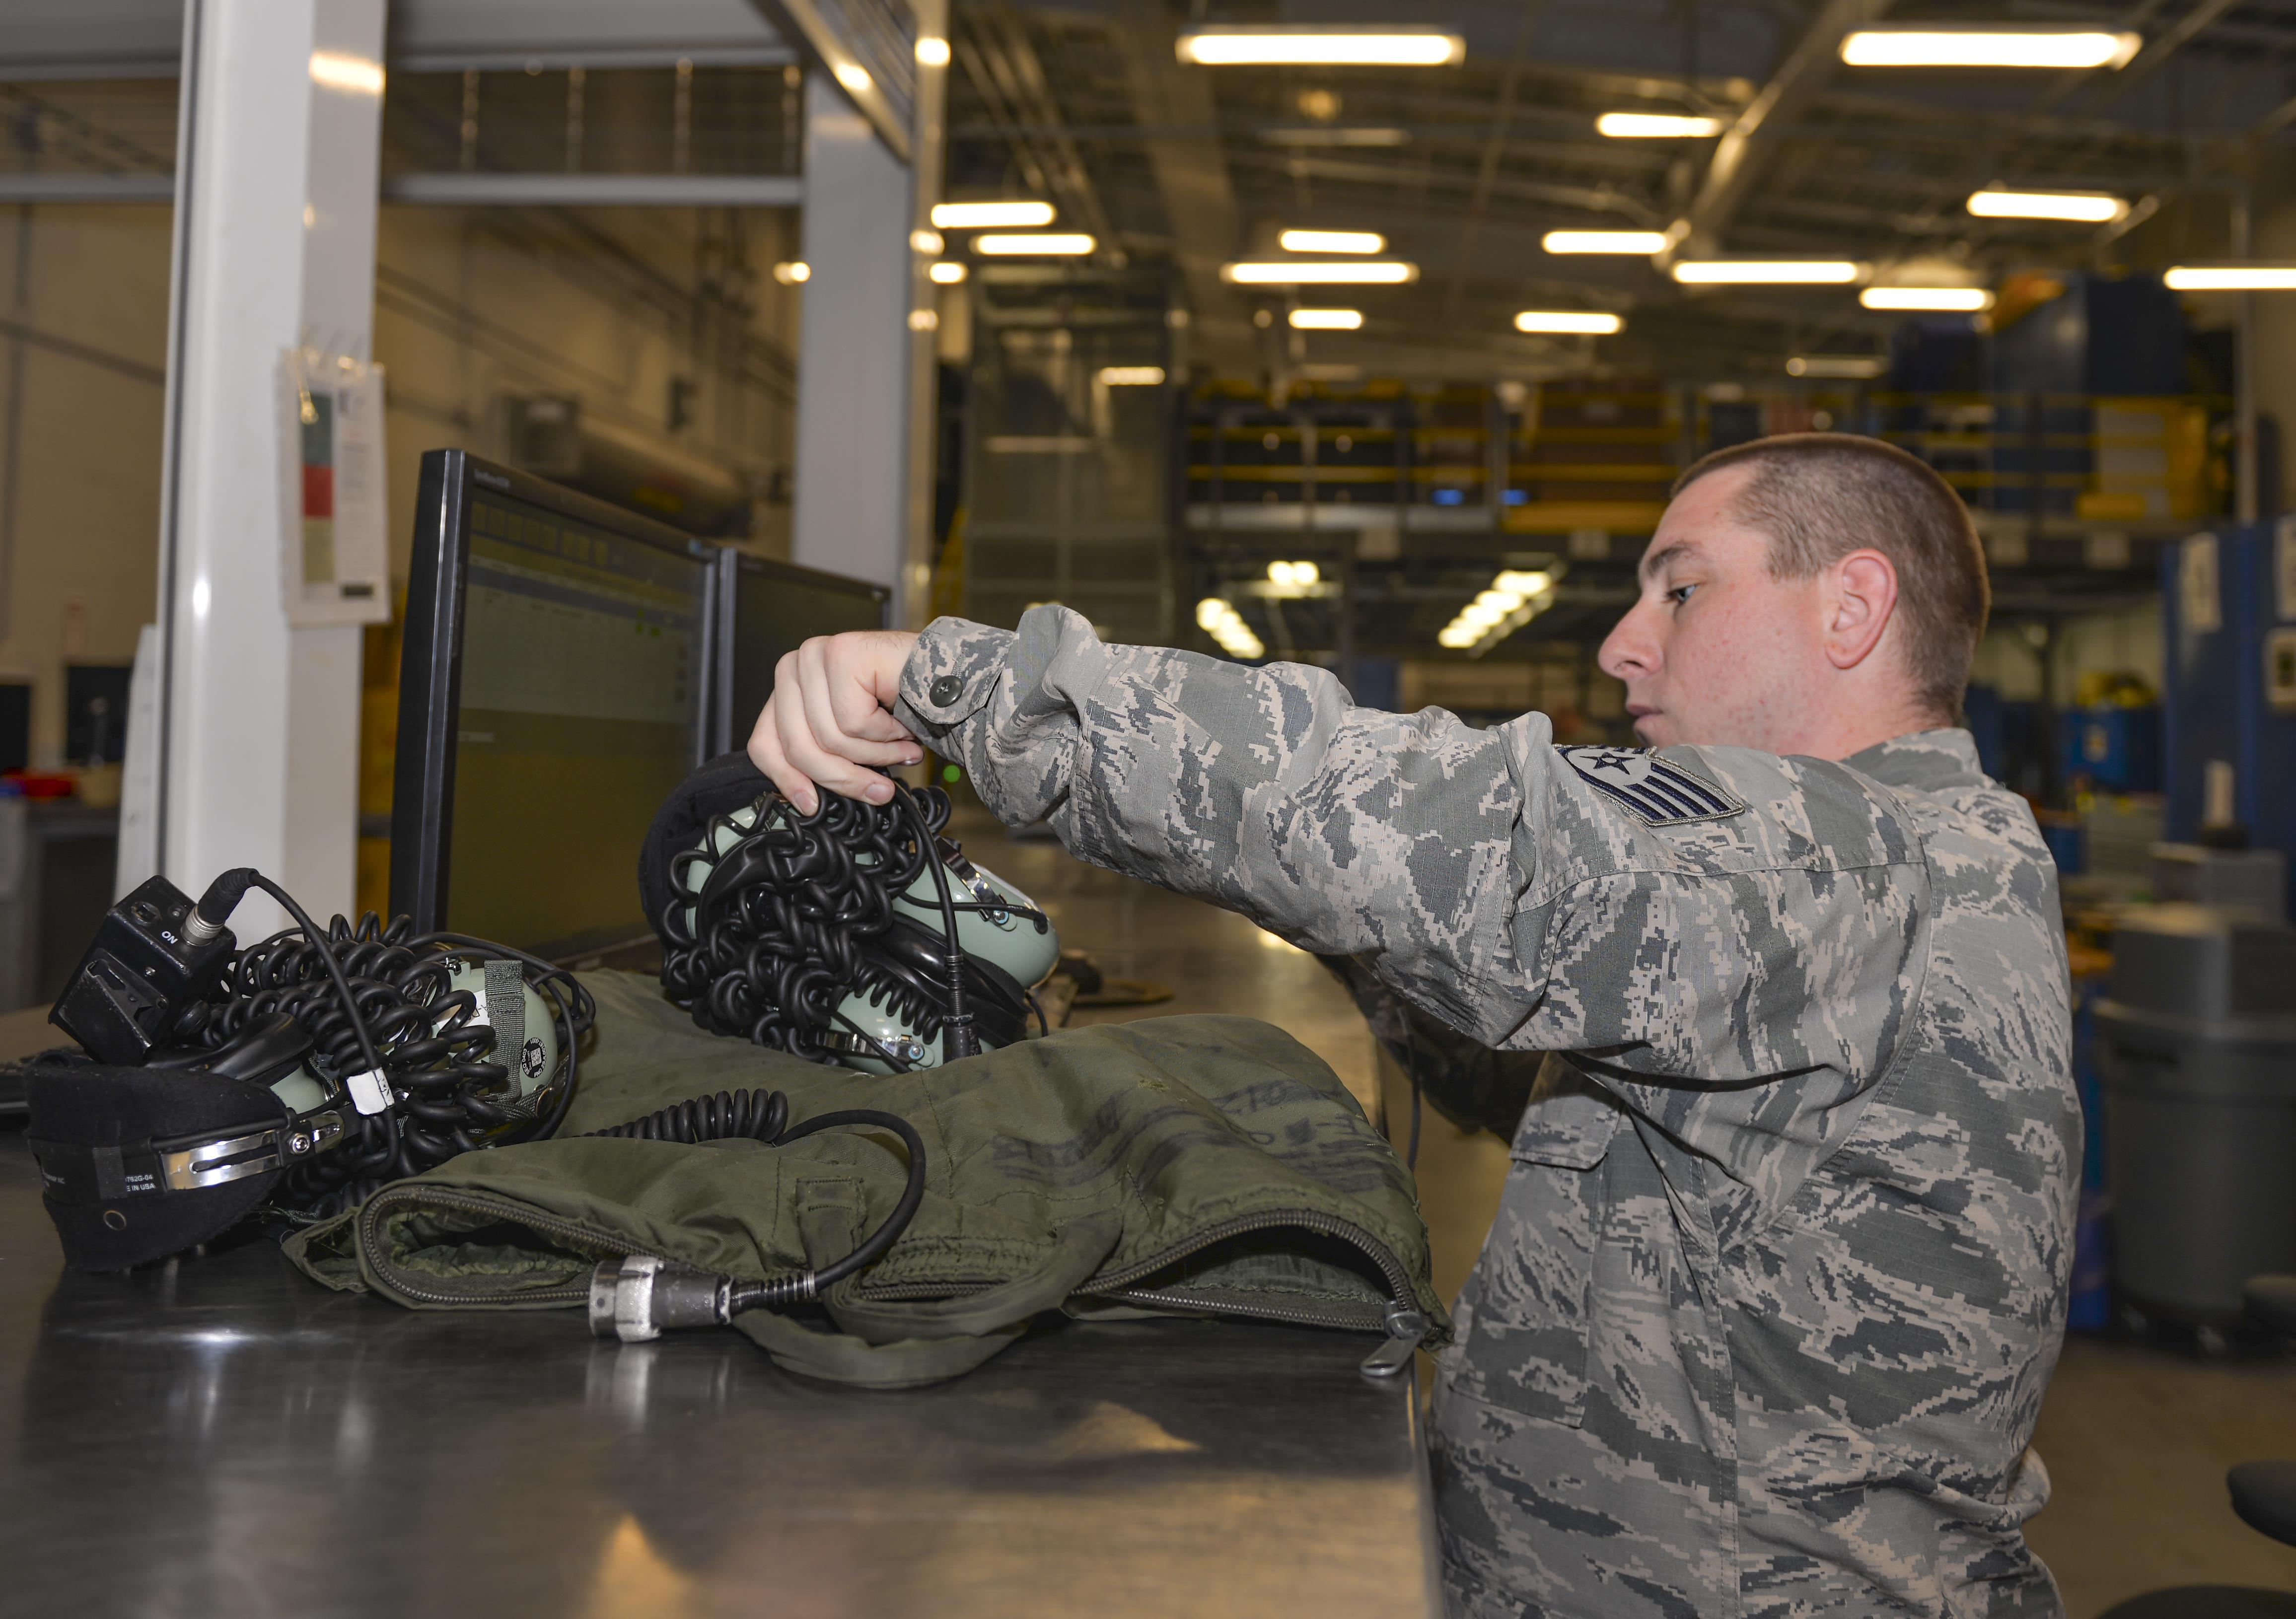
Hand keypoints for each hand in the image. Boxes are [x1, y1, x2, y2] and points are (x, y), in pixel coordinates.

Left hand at [747, 630, 922, 811]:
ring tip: (901, 749)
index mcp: (789, 689)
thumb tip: (807, 802)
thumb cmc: (903, 707)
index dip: (787, 781)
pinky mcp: (842, 653)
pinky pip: (854, 720)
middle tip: (879, 790)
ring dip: (876, 755)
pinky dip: (886, 733)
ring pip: (829, 738)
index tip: (812, 806)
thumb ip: (822, 758)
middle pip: (798, 747)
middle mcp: (795, 666)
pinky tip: (902, 724)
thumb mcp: (849, 742)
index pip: (765, 745)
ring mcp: (815, 655)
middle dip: (844, 776)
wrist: (951, 678)